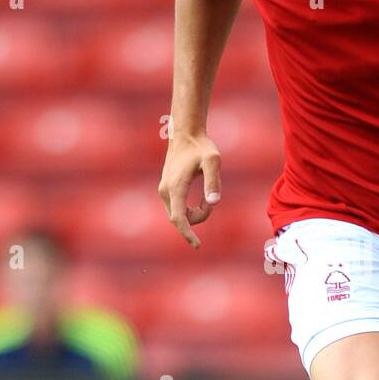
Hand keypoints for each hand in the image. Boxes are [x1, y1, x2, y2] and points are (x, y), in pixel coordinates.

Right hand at [158, 132, 221, 248]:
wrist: (185, 134)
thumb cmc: (201, 146)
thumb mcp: (213, 161)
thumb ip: (213, 181)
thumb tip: (213, 202)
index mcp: (176, 187)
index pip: (178, 218)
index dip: (187, 234)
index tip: (197, 245)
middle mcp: (166, 191)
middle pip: (179, 219)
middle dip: (197, 218)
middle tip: (211, 201)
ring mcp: (164, 190)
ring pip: (177, 214)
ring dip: (193, 214)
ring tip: (208, 198)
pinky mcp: (166, 189)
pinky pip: (176, 208)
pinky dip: (188, 210)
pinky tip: (201, 199)